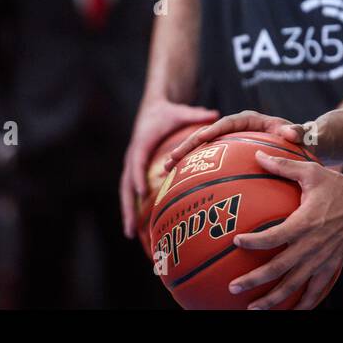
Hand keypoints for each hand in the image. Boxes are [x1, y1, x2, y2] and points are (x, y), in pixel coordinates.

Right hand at [119, 99, 219, 236]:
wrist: (153, 108)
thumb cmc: (168, 112)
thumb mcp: (180, 112)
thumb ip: (196, 114)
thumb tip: (216, 113)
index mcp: (142, 143)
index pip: (138, 162)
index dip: (139, 177)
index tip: (143, 194)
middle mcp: (133, 156)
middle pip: (127, 184)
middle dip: (128, 206)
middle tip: (131, 228)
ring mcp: (131, 164)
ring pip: (126, 191)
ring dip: (128, 212)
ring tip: (131, 234)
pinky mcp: (134, 168)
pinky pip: (131, 190)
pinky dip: (133, 206)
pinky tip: (138, 226)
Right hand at [164, 109, 306, 170]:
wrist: (302, 144)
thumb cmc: (303, 138)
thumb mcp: (303, 134)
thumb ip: (299, 132)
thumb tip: (291, 132)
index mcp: (251, 120)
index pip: (229, 122)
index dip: (214, 130)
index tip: (201, 138)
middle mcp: (237, 129)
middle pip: (208, 134)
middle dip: (188, 145)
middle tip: (170, 160)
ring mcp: (230, 143)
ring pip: (203, 149)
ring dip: (184, 158)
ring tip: (165, 170)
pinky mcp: (228, 156)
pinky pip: (209, 162)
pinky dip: (195, 171)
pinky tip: (179, 186)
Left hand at [229, 152, 342, 308]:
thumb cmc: (338, 185)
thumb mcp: (311, 171)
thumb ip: (283, 165)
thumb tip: (258, 154)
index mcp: (304, 223)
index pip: (274, 237)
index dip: (254, 241)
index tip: (237, 242)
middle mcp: (312, 245)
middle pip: (279, 269)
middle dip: (255, 280)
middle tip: (234, 287)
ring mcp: (323, 259)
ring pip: (295, 285)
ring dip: (273, 299)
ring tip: (253, 308)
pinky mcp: (332, 265)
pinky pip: (317, 290)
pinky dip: (304, 303)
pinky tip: (290, 311)